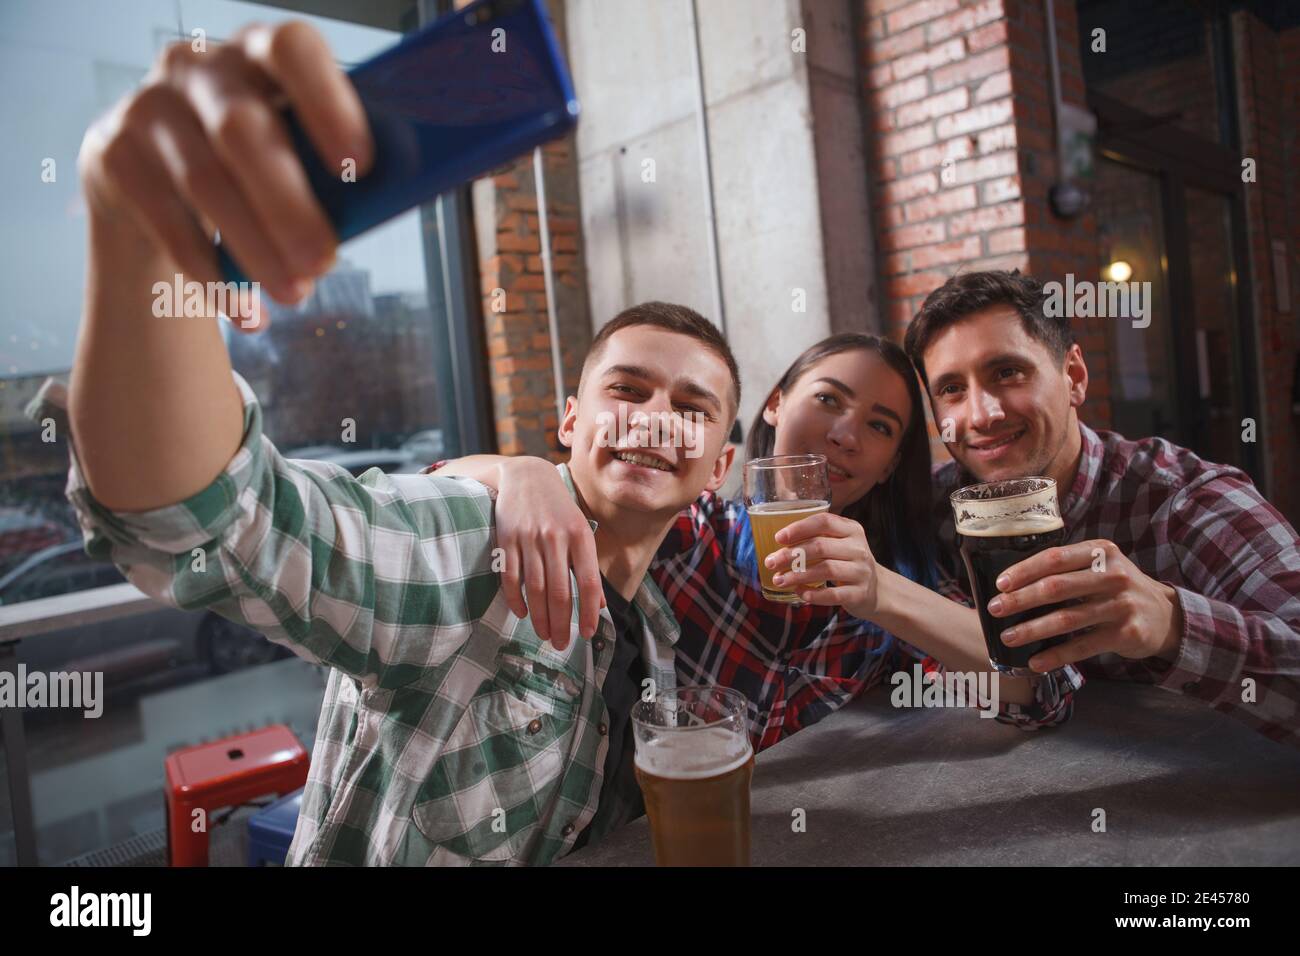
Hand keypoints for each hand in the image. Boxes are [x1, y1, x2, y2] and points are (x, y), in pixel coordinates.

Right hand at [78, 21, 371, 322]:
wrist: (162, 183)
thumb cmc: (257, 169)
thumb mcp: (294, 154)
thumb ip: (327, 170)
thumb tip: (374, 208)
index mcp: (260, 53)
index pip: (291, 52)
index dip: (327, 103)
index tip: (359, 167)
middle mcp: (198, 68)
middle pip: (242, 130)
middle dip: (288, 204)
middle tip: (323, 261)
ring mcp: (148, 108)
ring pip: (205, 185)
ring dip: (255, 250)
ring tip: (295, 294)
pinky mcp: (113, 155)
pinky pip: (168, 224)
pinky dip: (214, 277)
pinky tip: (247, 311)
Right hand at [493, 458, 602, 650]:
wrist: (527, 476)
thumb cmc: (559, 509)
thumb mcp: (581, 530)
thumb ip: (589, 566)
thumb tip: (599, 605)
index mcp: (580, 536)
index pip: (589, 582)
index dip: (589, 612)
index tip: (587, 634)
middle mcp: (556, 537)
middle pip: (560, 591)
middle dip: (562, 623)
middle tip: (561, 645)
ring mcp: (529, 538)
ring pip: (535, 588)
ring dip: (540, 617)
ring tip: (545, 635)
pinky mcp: (506, 538)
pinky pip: (511, 577)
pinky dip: (516, 599)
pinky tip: (522, 614)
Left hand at [764, 511, 879, 616]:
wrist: (877, 590)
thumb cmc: (847, 563)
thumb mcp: (839, 544)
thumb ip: (816, 538)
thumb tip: (777, 542)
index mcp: (851, 530)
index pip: (824, 521)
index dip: (799, 528)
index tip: (778, 538)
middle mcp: (858, 548)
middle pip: (821, 547)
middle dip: (791, 555)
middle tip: (770, 562)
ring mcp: (861, 572)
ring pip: (826, 570)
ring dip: (798, 576)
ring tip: (778, 579)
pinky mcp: (860, 594)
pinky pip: (834, 594)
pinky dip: (814, 595)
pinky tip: (800, 594)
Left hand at [989, 539, 1182, 671]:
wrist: (1166, 615)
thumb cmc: (1117, 588)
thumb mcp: (1100, 566)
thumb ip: (1067, 568)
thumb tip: (1013, 583)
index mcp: (1100, 552)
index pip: (1054, 558)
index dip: (1024, 571)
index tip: (1000, 584)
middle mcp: (1113, 575)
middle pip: (1056, 587)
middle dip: (1020, 600)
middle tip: (995, 609)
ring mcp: (1122, 605)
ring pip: (1067, 619)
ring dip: (1032, 630)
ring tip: (1008, 637)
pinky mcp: (1127, 634)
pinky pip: (1083, 646)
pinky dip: (1056, 656)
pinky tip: (1036, 662)